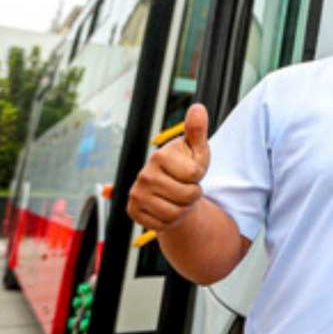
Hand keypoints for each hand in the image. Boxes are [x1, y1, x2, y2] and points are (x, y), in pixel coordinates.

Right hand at [127, 103, 210, 232]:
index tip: (191, 173)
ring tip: (178, 198)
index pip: (195, 176)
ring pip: (176, 214)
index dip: (199, 177)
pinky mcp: (133, 211)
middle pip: (188, 196)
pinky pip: (162, 226)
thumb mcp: (197, 149)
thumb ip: (197, 130)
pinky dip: (170, 221)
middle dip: (193, 195)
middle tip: (186, 187)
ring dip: (183, 209)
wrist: (170, 189)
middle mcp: (144, 174)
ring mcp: (136, 194)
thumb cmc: (187, 167)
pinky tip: (166, 208)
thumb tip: (198, 108)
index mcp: (160, 156)